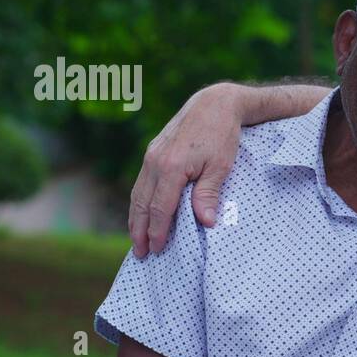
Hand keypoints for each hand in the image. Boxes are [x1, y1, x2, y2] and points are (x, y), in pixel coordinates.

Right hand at [129, 83, 244, 256]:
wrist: (213, 104)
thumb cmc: (221, 135)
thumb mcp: (220, 166)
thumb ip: (209, 194)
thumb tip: (206, 223)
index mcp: (170, 167)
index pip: (160, 208)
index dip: (157, 231)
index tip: (157, 249)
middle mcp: (154, 162)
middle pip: (142, 204)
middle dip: (139, 230)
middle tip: (141, 253)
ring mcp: (151, 156)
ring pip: (137, 193)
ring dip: (135, 218)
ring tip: (137, 239)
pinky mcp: (152, 152)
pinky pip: (141, 183)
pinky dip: (139, 202)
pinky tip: (142, 213)